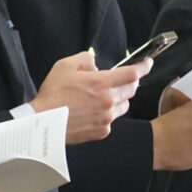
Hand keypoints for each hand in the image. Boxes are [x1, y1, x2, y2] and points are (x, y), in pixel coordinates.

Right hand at [32, 51, 149, 143]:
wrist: (44, 122)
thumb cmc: (53, 94)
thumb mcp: (64, 66)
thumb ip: (84, 60)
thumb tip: (95, 64)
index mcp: (101, 83)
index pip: (132, 73)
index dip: (143, 67)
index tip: (147, 63)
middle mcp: (109, 101)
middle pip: (132, 89)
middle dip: (129, 82)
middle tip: (118, 80)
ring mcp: (107, 118)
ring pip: (124, 105)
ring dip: (119, 99)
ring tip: (102, 97)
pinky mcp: (102, 131)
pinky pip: (112, 120)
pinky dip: (107, 114)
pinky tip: (92, 112)